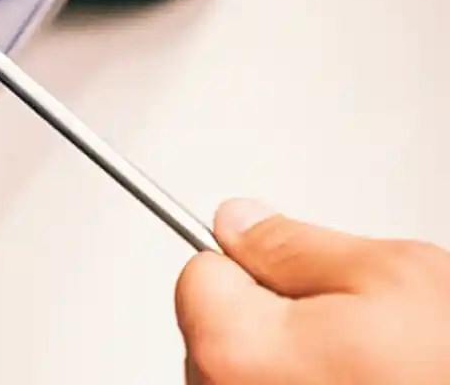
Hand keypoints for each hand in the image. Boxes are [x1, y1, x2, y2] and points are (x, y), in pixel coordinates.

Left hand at [175, 199, 449, 383]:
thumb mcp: (393, 275)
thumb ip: (293, 243)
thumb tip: (238, 222)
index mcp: (233, 349)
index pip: (198, 273)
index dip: (256, 266)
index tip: (301, 278)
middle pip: (216, 330)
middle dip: (272, 319)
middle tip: (355, 332)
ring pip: (244, 375)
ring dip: (292, 366)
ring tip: (373, 375)